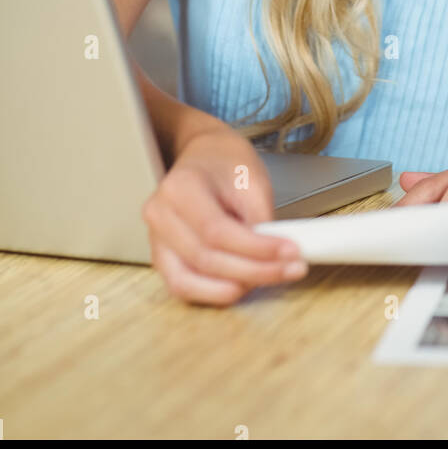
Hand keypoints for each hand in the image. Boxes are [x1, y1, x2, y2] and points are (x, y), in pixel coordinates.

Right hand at [141, 125, 307, 305]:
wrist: (204, 155)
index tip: (289, 252)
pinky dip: (213, 293)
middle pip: (205, 259)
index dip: (256, 249)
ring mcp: (156, 239)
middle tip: (290, 268)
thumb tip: (274, 256)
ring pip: (190, 281)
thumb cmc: (225, 162)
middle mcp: (160, 216)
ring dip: (235, 287)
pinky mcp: (162, 257)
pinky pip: (183, 286)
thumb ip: (260, 219)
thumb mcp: (252, 178)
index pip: (216, 231)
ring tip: (271, 277)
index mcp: (180, 188)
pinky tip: (242, 287)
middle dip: (254, 271)